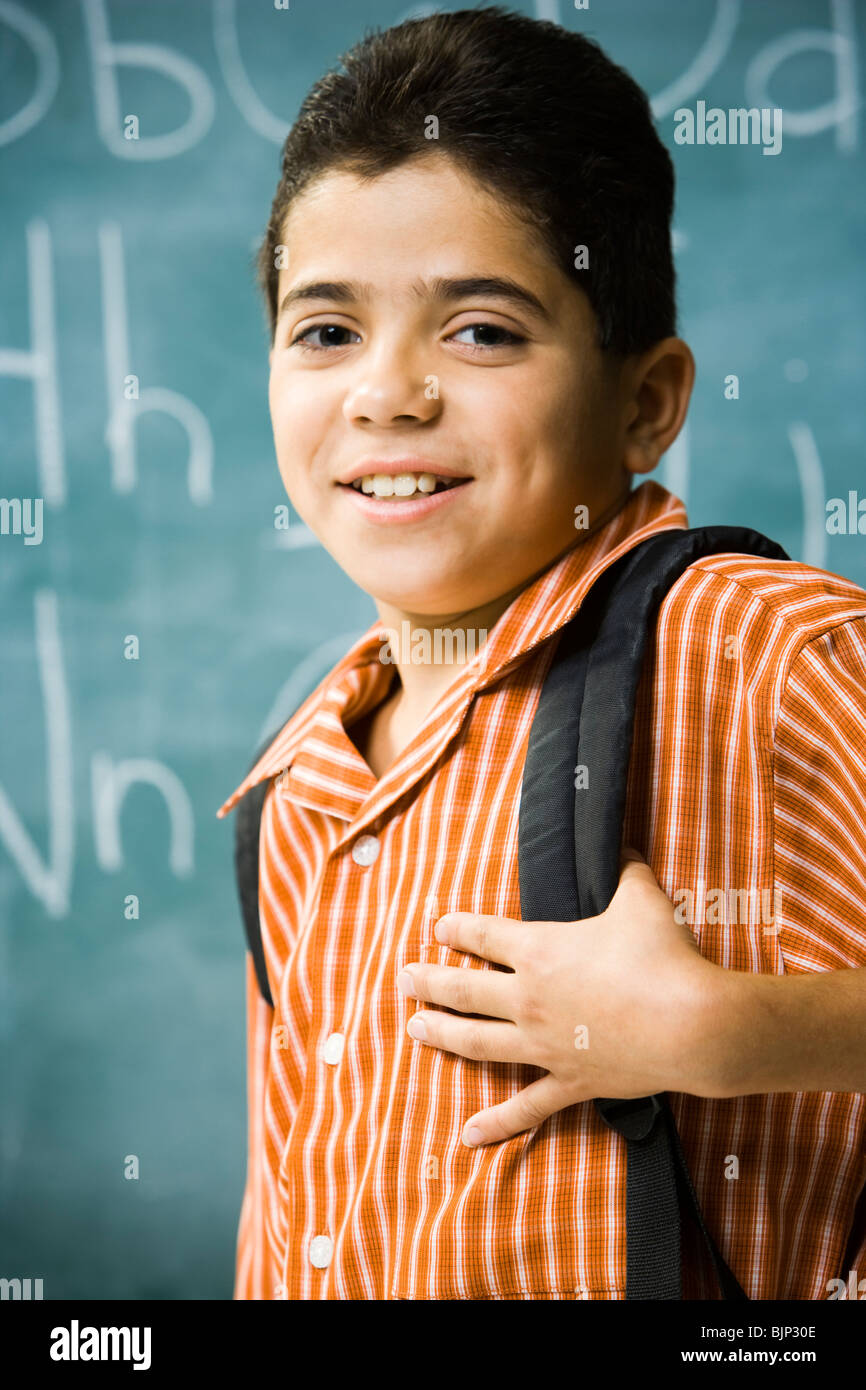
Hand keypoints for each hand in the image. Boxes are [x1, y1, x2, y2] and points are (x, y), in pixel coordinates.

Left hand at [397, 848, 722, 1145]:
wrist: (692, 1024)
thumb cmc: (663, 956)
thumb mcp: (642, 900)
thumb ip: (627, 870)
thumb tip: (626, 844)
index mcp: (540, 951)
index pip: (483, 936)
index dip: (456, 929)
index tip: (437, 928)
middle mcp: (530, 999)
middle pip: (464, 990)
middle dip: (429, 982)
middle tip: (404, 978)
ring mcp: (544, 1045)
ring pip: (477, 1042)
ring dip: (442, 1034)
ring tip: (415, 1028)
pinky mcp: (569, 1081)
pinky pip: (525, 1106)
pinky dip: (496, 1122)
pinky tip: (467, 1134)